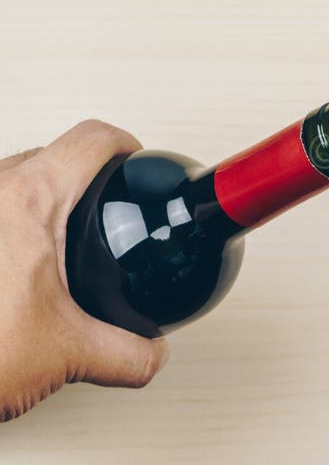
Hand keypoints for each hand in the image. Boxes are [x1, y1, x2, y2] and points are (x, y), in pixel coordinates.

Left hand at [0, 121, 168, 421]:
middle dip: (82, 178)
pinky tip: (12, 264)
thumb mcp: (65, 354)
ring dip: (37, 200)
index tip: (135, 158)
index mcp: (29, 200)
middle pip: (51, 153)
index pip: (93, 140)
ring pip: (11, 177)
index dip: (125, 145)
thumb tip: (148, 354)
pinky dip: (8, 222)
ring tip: (54, 238)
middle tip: (101, 204)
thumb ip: (125, 353)